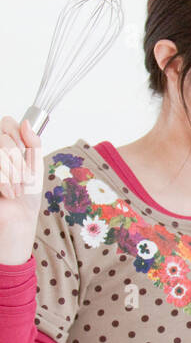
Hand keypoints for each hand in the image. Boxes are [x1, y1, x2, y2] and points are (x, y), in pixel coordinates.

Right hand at [0, 116, 43, 264]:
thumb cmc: (26, 195)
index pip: (7, 122)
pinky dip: (4, 181)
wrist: (18, 220)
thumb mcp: (35, 164)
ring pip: (0, 151)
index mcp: (4, 143)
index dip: (19, 138)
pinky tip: (6, 193)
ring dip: (13, 173)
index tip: (27, 156)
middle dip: (19, 161)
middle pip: (4, 138)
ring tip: (15, 190)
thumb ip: (32, 142)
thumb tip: (25, 122)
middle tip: (23, 180)